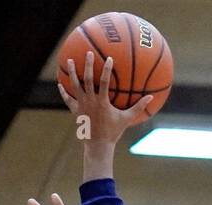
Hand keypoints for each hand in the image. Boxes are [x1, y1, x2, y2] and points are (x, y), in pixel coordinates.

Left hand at [58, 52, 152, 174]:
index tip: (109, 58)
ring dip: (72, 73)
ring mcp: (81, 106)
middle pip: (87, 80)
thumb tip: (151, 97)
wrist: (98, 146)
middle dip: (88, 65)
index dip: (106, 69)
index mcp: (102, 102)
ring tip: (69, 60)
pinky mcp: (75, 111)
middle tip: (88, 52)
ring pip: (75, 86)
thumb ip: (138, 107)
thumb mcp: (126, 119)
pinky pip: (68, 99)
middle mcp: (90, 102)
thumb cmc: (113, 132)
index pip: (104, 82)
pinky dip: (64, 91)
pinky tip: (60, 83)